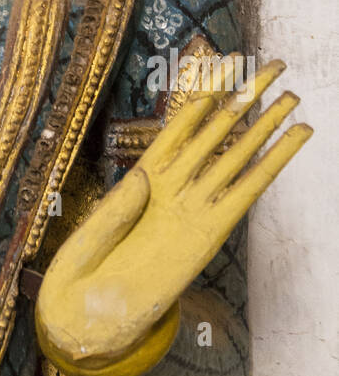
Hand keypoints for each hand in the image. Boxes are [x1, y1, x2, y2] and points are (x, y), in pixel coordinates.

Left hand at [35, 56, 311, 375]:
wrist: (89, 310)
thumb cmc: (82, 266)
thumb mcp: (91, 230)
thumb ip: (118, 205)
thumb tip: (143, 177)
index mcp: (144, 172)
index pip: (180, 123)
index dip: (205, 93)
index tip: (229, 64)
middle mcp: (174, 184)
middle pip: (216, 130)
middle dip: (245, 97)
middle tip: (275, 66)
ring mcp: (194, 207)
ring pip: (236, 156)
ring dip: (265, 127)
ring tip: (293, 98)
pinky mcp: (210, 235)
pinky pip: (244, 195)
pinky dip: (268, 169)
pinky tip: (290, 145)